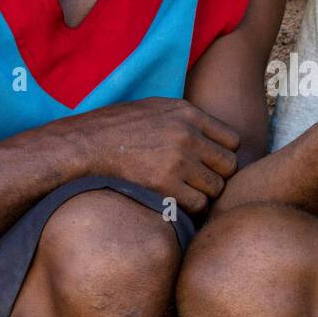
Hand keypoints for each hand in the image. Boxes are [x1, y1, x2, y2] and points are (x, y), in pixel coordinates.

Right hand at [68, 98, 240, 213]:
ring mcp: (178, 161)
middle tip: (199, 182)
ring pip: (216, 188)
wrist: (85, 145)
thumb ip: (185, 118)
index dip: (222, 155)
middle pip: (229, 166)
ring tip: (184, 192)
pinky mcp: (165, 185)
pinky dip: (190, 208)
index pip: (232, 141)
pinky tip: (174, 202)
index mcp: (188, 114)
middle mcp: (188, 135)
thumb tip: (209, 133)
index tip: (208, 163)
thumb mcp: (154, 108)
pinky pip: (198, 205)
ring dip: (204, 194)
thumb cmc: (117, 128)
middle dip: (217, 176)